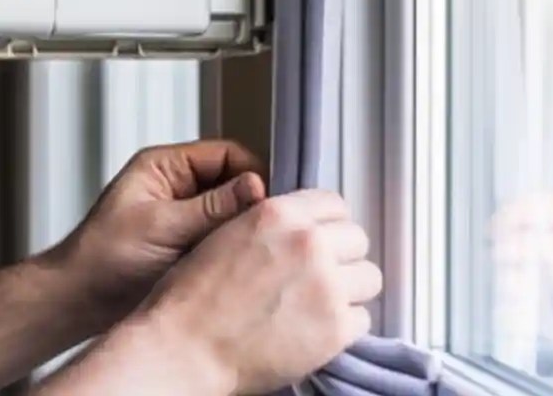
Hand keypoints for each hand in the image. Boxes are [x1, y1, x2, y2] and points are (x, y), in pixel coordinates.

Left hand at [46, 140, 266, 335]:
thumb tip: (256, 185)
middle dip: (251, 204)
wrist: (79, 303)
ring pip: (233, 214)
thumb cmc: (102, 259)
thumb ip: (212, 207)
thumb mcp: (162, 226)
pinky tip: (241, 264)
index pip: (227, 154)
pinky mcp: (190, 246)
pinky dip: (234, 250)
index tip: (270, 199)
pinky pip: (224, 240)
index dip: (252, 173)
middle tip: (268, 226)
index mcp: (166, 166)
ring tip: (255, 247)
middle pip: (234, 183)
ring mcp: (186, 217)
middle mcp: (179, 187)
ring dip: (242, 229)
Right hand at [137, 190, 382, 394]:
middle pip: (357, 239)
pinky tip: (316, 330)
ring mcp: (326, 286)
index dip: (328, 225)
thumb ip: (270, 224)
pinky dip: (345, 327)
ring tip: (320, 304)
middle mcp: (309, 244)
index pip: (335, 204)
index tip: (322, 240)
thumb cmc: (191, 299)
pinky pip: (363, 319)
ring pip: (369, 277)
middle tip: (319, 277)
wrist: (184, 350)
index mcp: (279, 214)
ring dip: (349, 290)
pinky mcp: (335, 329)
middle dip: (341, 257)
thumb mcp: (226, 235)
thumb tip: (300, 226)